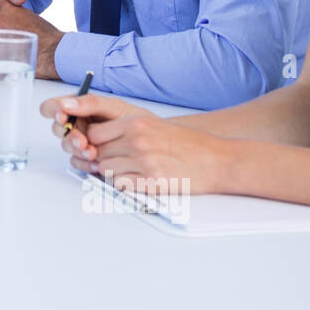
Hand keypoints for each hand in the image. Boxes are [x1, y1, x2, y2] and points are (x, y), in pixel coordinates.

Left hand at [41, 93, 231, 192]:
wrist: (219, 160)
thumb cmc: (190, 144)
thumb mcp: (155, 126)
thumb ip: (126, 131)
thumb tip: (98, 141)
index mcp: (136, 123)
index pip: (94, 134)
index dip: (91, 143)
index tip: (95, 148)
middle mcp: (137, 140)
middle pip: (97, 153)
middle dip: (98, 160)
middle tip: (108, 163)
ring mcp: (143, 162)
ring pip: (105, 170)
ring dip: (111, 173)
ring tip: (126, 171)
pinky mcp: (151, 182)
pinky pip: (120, 185)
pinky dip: (122, 185)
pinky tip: (135, 180)